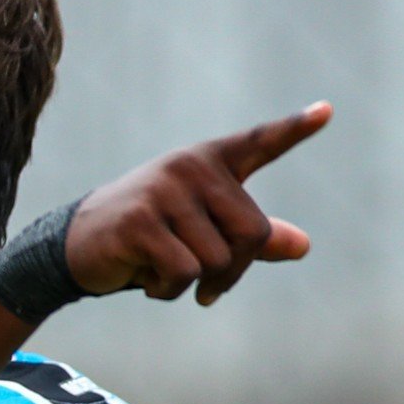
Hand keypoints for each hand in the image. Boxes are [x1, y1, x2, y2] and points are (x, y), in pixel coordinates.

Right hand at [66, 102, 330, 303]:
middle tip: (207, 287)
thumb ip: (250, 238)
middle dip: (232, 272)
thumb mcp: (202, 234)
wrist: (77, 246)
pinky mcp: (141, 221)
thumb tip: (302, 246)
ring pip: (216, 261)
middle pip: (251, 234)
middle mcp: (190, 167)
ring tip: (162, 272)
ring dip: (194, 286)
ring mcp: (164, 191)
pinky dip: (168, 291)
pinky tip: (146, 279)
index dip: (294, 130)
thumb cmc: (147, 238)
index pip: (259, 142)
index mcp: (209, 162)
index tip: (326, 112)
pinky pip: (183, 273)